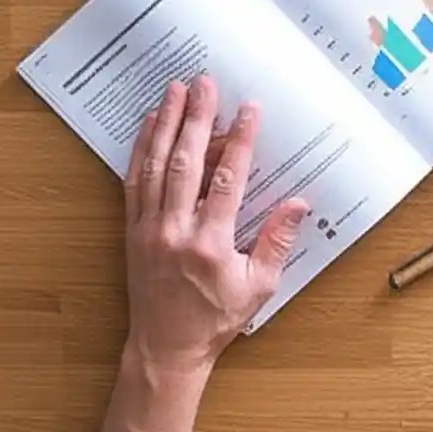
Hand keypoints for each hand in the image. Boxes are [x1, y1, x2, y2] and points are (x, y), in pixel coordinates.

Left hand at [104, 76, 308, 431]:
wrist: (167, 347)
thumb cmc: (215, 319)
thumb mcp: (258, 286)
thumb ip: (277, 241)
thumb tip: (299, 204)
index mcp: (210, 243)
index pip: (227, 179)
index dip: (239, 140)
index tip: (248, 110)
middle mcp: (175, 230)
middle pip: (186, 162)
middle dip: (197, 118)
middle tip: (205, 83)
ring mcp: (149, 228)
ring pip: (156, 165)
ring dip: (166, 124)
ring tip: (175, 90)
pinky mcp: (133, 230)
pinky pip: (135, 182)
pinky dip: (140, 150)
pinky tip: (149, 125)